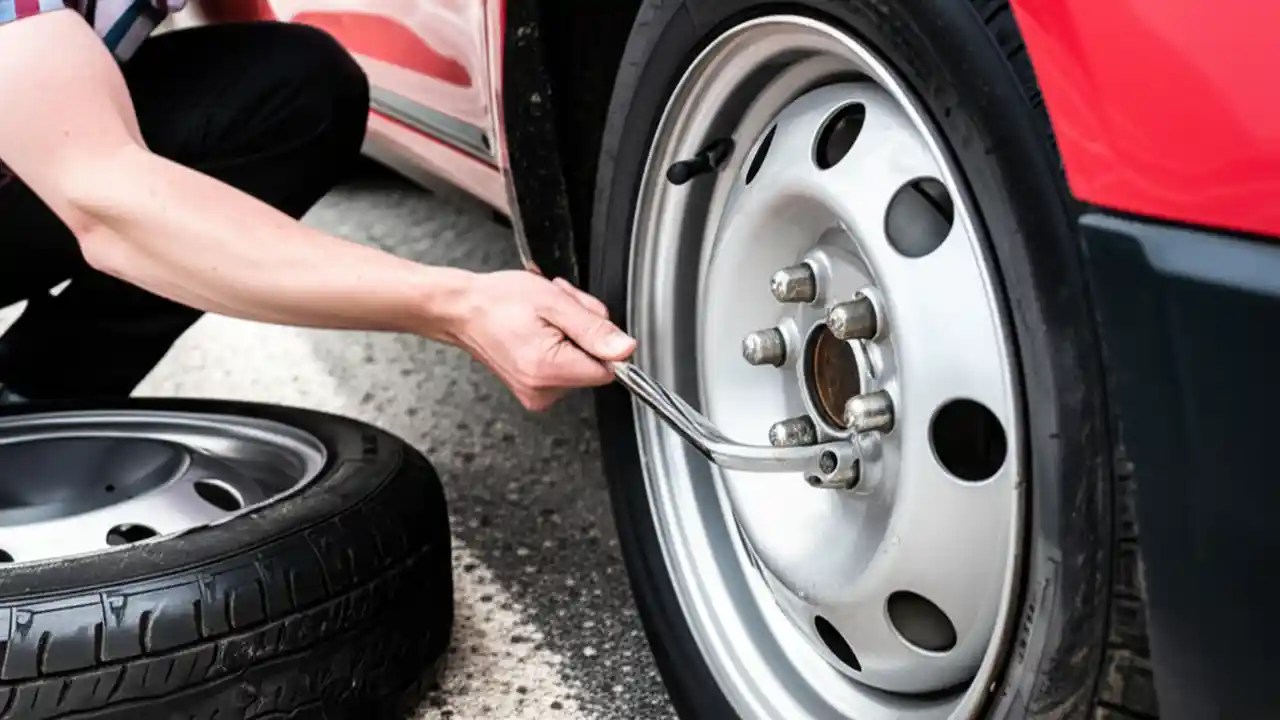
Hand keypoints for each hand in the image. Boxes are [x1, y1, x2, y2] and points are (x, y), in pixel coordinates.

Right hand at [447, 270, 634, 410]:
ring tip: (544, 317)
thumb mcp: (554, 302)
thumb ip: (594, 328)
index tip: (577, 319)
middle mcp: (543, 390)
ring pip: (580, 363)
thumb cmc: (497, 301)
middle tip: (557, 310)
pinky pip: (563, 367)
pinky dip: (558, 344)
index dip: (600, 338)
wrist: (461, 309)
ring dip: (570, 333)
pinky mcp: (533, 390)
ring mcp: (536, 394)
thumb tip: (625, 349)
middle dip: (583, 331)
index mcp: (549, 370)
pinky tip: (538, 329)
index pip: (609, 368)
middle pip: (594, 364)